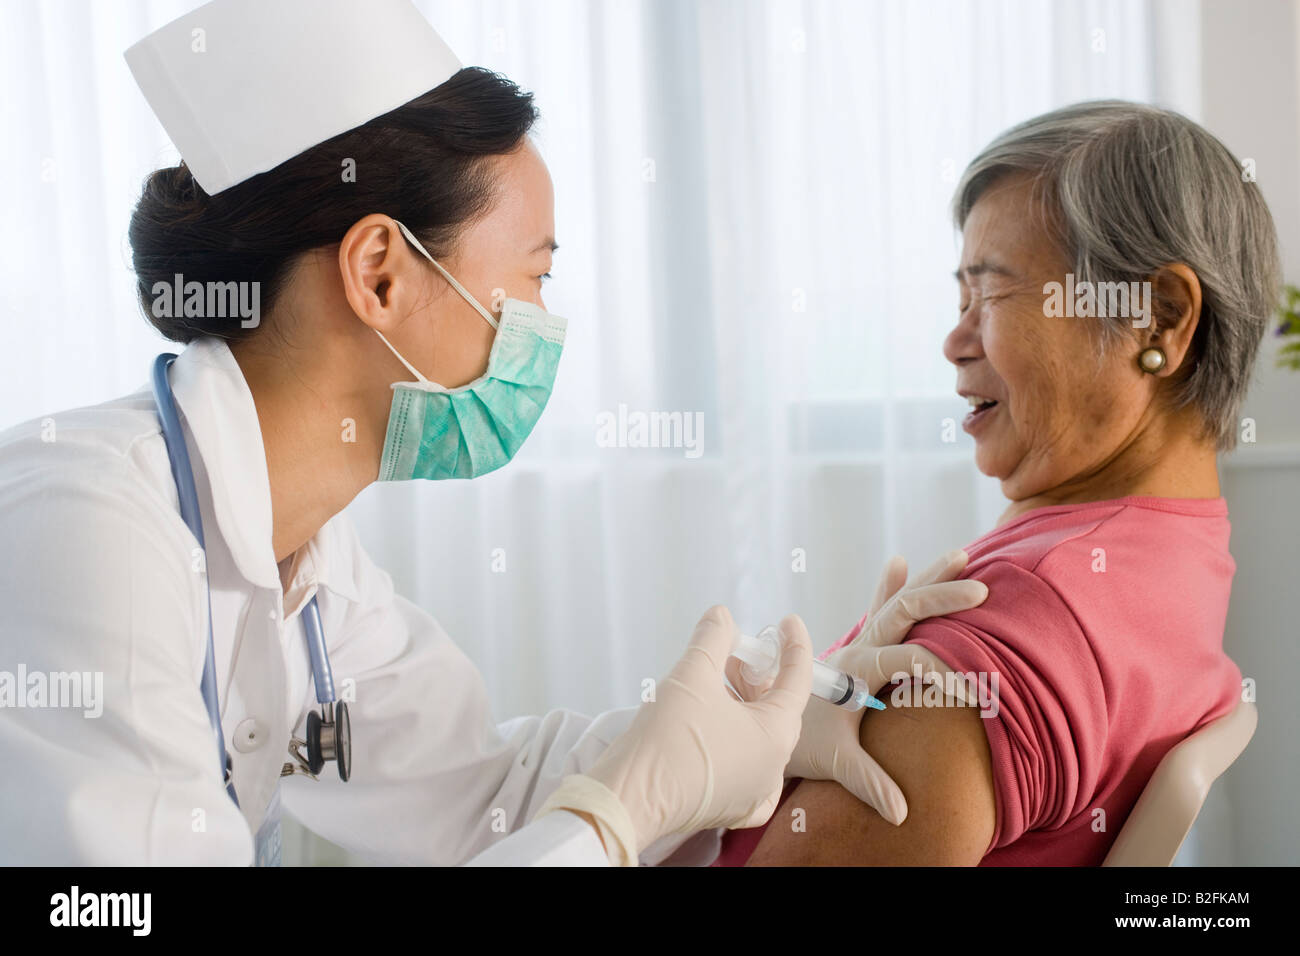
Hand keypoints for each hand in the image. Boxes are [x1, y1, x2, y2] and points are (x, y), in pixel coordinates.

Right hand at [554, 606, 813, 859]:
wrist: (629, 798)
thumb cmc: (667, 737)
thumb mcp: (693, 674)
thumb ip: (713, 638)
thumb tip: (721, 617)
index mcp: (776, 736)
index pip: (798, 681)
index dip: (794, 645)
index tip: (788, 622)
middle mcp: (772, 769)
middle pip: (777, 709)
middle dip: (758, 675)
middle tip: (735, 651)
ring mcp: (752, 793)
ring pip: (759, 737)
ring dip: (743, 704)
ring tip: (714, 680)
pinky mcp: (729, 809)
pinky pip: (745, 769)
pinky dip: (736, 741)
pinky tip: (717, 726)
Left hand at [781, 550, 986, 823]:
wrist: (760, 730)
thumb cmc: (797, 744)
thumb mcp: (834, 762)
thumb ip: (869, 781)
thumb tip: (902, 813)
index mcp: (853, 669)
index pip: (905, 659)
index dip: (940, 671)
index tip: (974, 690)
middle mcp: (855, 649)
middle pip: (902, 613)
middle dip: (940, 597)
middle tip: (978, 588)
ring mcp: (855, 645)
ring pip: (895, 605)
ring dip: (925, 581)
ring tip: (957, 555)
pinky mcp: (855, 650)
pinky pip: (875, 612)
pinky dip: (888, 588)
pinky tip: (899, 563)